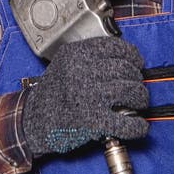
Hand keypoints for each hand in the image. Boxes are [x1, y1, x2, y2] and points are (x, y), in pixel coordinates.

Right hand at [21, 36, 148, 156]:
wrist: (32, 119)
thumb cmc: (52, 92)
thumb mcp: (65, 62)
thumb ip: (90, 57)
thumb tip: (124, 59)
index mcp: (76, 54)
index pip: (115, 47)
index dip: (132, 55)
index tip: (137, 62)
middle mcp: (82, 71)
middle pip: (125, 69)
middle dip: (137, 78)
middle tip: (137, 85)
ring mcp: (87, 96)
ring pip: (128, 92)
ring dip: (140, 98)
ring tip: (139, 102)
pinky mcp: (91, 121)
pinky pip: (124, 122)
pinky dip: (136, 126)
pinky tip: (139, 126)